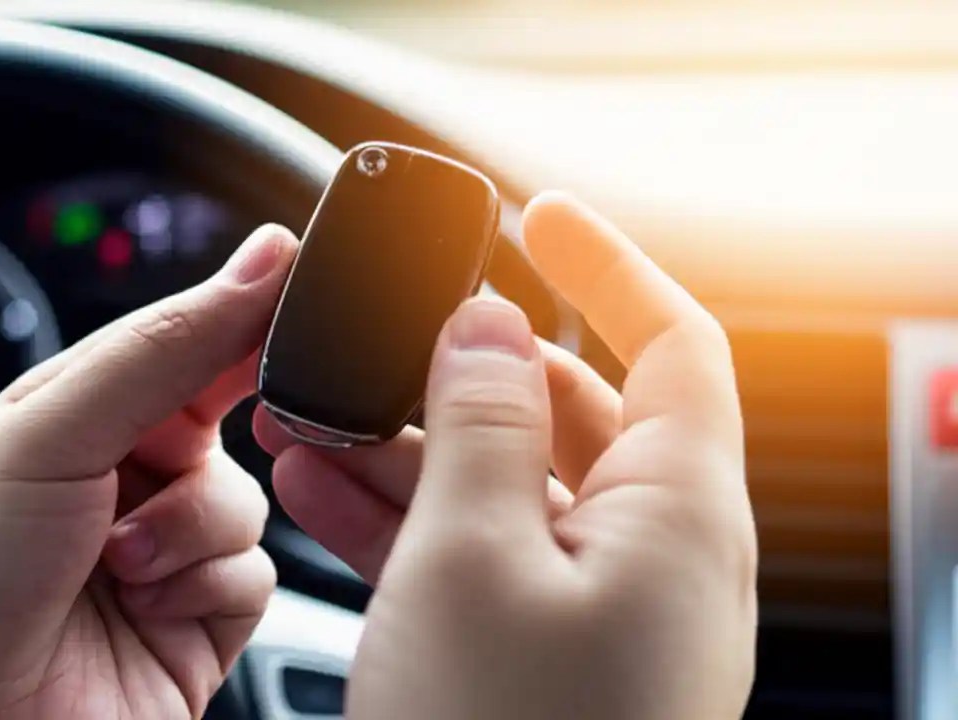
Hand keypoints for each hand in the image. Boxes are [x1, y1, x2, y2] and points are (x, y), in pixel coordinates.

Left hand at [0, 225, 298, 719]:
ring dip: (191, 532)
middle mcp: (127, 480)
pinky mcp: (199, 625)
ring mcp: (165, 556)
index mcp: (81, 413)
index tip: (294, 298)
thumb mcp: (47, 433)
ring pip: (254, 504)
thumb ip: (165, 349)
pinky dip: (208, 590)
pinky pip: (260, 578)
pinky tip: (145, 610)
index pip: (188, 340)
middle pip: (236, 424)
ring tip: (118, 567)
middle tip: (161, 468)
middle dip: (199, 454)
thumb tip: (263, 259)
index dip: (244, 320)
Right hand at [257, 193, 756, 718]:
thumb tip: (484, 321)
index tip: (534, 214)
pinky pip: (475, 555)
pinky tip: (321, 488)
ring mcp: (592, 614)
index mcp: (676, 517)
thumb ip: (478, 419)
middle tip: (381, 341)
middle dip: (466, 367)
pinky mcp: (537, 657)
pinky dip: (403, 515)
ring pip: (503, 486)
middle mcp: (650, 561)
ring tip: (312, 414)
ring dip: (411, 442)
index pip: (673, 343)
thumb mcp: (471, 555)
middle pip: (568, 412)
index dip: (606, 264)